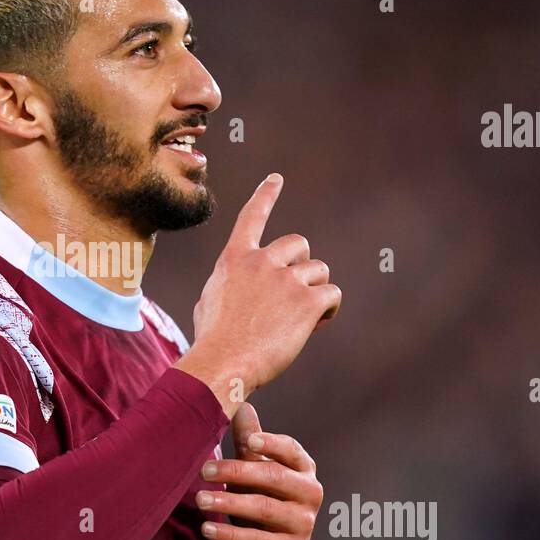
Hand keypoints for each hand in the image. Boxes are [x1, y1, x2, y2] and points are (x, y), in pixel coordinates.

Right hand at [176, 173, 340, 416]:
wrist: (223, 362)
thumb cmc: (212, 341)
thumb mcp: (208, 303)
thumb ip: (228, 286)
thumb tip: (238, 293)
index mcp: (235, 259)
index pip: (251, 217)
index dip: (265, 196)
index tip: (276, 178)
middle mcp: (261, 261)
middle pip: (299, 244)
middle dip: (302, 265)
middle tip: (296, 293)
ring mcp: (285, 279)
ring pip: (318, 271)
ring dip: (315, 291)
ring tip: (302, 319)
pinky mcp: (307, 301)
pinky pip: (332, 294)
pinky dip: (328, 310)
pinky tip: (315, 325)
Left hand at [195, 402, 322, 539]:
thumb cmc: (264, 501)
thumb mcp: (256, 471)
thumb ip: (250, 441)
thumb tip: (242, 404)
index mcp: (303, 468)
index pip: (291, 450)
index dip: (271, 444)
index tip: (248, 441)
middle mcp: (310, 493)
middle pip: (273, 477)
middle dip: (236, 472)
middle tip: (203, 470)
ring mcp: (304, 524)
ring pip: (264, 508)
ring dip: (228, 502)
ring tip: (200, 499)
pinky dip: (229, 535)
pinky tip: (207, 527)